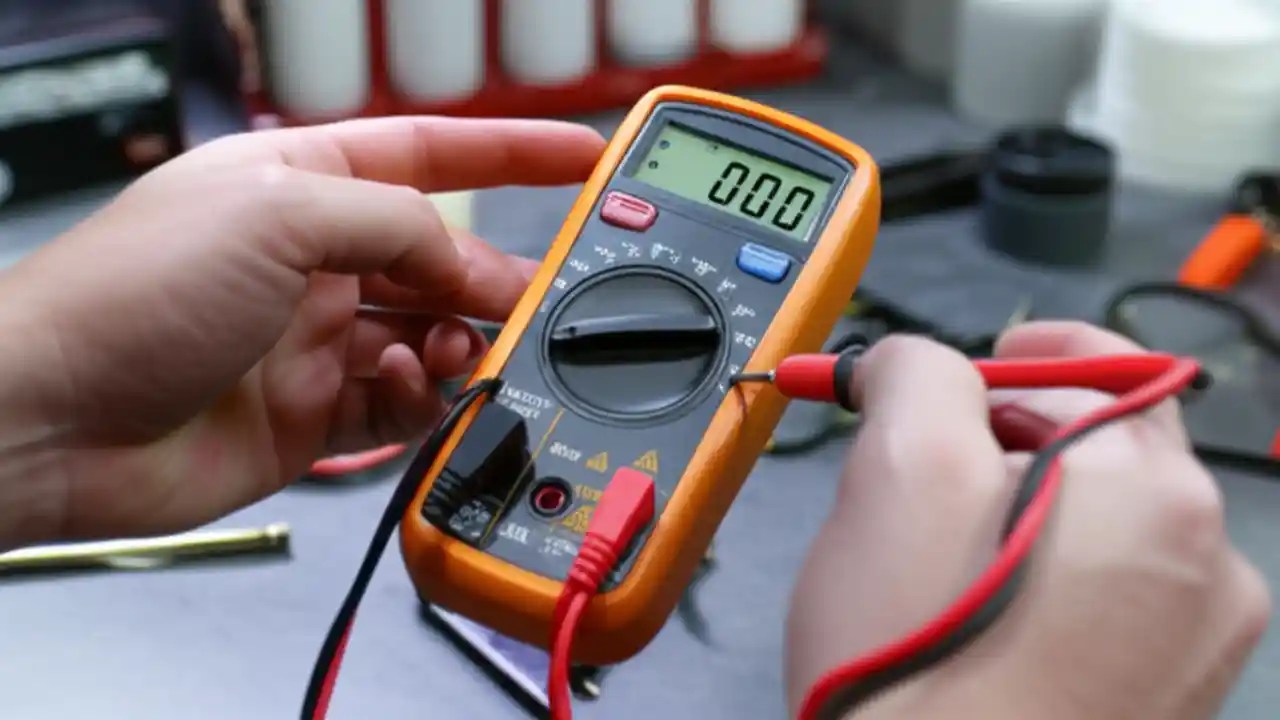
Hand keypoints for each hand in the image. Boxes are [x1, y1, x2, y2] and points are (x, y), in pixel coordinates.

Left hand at [0, 116, 604, 547]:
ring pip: (429, 336)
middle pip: (440, 258)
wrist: (53, 421)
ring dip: (458, 344)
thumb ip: (394, 226)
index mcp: (301, 182)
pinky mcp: (310, 415)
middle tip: (537, 299)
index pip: (431, 154)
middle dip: (494, 276)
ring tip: (459, 351)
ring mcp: (313, 339)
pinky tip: (404, 385)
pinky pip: (398, 404)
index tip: (583, 158)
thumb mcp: (279, 214)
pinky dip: (418, 397)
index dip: (511, 153)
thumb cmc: (131, 296)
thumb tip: (465, 260)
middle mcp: (312, 259)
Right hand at [785, 322, 1270, 718]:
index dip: (1006, 363)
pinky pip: (1118, 597)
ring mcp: (1200, 642)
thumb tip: (916, 361)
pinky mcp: (1172, 698)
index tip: (960, 373)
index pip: (1091, 371)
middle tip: (935, 466)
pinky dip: (1056, 579)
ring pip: (1110, 524)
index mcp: (1157, 493)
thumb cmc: (912, 666)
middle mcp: (1210, 562)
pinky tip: (988, 616)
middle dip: (1019, 435)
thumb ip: (916, 378)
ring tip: (951, 554)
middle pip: (1110, 445)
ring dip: (1033, 508)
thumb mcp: (897, 479)